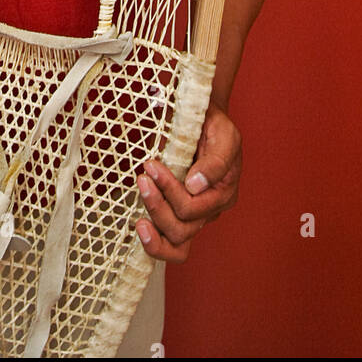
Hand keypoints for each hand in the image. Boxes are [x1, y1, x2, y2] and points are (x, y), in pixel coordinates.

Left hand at [135, 101, 241, 262]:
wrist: (203, 118)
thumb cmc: (214, 125)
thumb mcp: (224, 134)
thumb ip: (215, 161)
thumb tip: (196, 186)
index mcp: (223, 193)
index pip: (192, 207)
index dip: (169, 190)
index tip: (151, 165)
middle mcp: (209, 209)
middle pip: (182, 229)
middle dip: (158, 207)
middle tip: (142, 179)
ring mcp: (194, 215)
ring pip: (176, 241)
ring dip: (154, 226)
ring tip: (138, 210)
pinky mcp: (178, 214)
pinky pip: (169, 242)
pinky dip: (154, 243)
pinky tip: (140, 229)